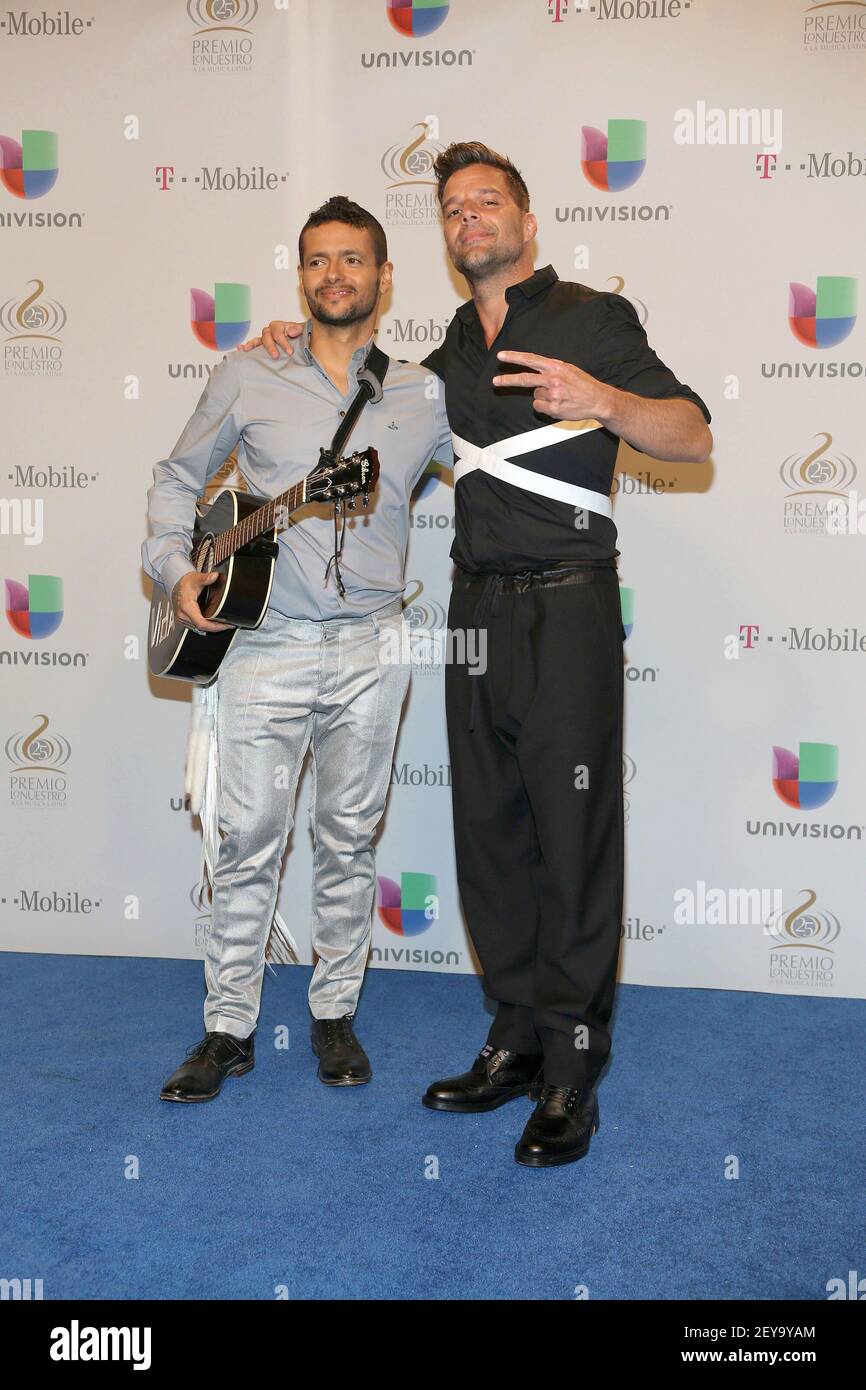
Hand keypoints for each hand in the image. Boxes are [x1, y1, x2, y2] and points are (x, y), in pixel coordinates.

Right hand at [172, 571, 233, 634]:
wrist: (176, 585)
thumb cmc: (184, 583)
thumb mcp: (196, 578)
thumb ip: (206, 578)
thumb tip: (214, 576)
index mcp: (186, 606)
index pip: (201, 623)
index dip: (215, 626)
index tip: (225, 625)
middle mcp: (183, 615)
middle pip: (202, 628)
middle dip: (216, 628)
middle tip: (228, 625)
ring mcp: (182, 619)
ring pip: (199, 629)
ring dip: (211, 628)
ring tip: (223, 624)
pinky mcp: (184, 620)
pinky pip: (196, 626)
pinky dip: (206, 626)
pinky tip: (213, 623)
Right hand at [237, 320, 304, 359]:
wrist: (303, 339)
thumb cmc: (303, 335)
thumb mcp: (303, 330)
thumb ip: (298, 329)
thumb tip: (290, 332)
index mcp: (280, 326)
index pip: (278, 332)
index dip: (283, 342)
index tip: (290, 352)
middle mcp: (271, 331)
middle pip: (267, 337)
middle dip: (271, 347)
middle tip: (276, 357)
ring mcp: (265, 338)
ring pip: (258, 340)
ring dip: (252, 345)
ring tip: (246, 349)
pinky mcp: (262, 345)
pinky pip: (253, 344)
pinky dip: (246, 345)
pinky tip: (240, 348)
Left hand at [491, 350, 611, 422]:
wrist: (598, 399)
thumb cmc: (583, 384)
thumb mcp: (568, 369)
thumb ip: (551, 369)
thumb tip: (535, 369)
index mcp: (556, 367)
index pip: (531, 360)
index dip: (515, 357)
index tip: (501, 356)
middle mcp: (553, 379)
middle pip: (525, 378)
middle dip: (508, 380)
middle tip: (495, 381)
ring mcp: (553, 394)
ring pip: (535, 395)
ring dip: (543, 397)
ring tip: (559, 396)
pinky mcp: (553, 408)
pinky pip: (539, 406)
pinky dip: (546, 407)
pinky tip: (559, 404)